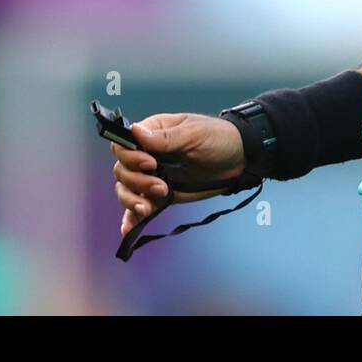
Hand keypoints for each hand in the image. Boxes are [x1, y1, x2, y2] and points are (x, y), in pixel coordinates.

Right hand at [111, 112, 245, 237]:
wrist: (239, 159)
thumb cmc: (218, 137)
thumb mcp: (194, 134)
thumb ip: (165, 138)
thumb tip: (135, 131)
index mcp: (152, 133)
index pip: (123, 145)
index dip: (130, 156)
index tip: (150, 164)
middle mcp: (147, 155)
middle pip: (122, 170)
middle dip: (136, 182)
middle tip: (161, 187)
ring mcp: (152, 176)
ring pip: (126, 190)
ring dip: (132, 201)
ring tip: (149, 208)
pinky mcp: (161, 195)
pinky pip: (139, 207)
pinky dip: (131, 218)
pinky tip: (128, 229)